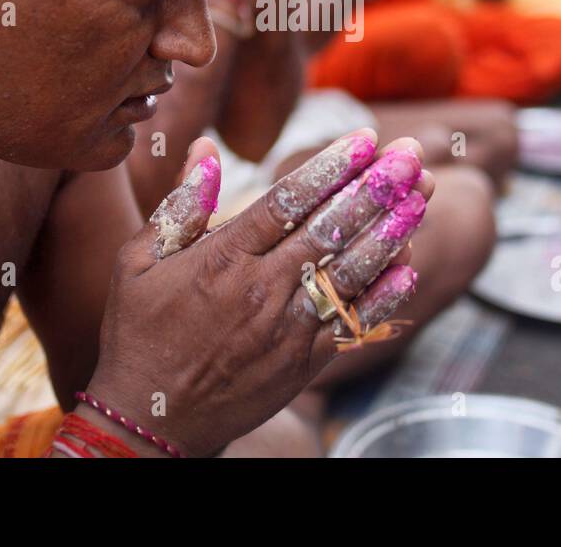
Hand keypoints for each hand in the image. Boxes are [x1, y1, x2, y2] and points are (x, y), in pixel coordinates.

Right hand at [87, 131, 430, 456]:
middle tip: (411, 157)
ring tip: (423, 196)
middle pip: (331, 229)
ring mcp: (287, 328)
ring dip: (391, 231)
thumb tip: (205, 148)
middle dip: (376, 188)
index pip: (288, 200)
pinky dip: (384, 295)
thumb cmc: (139, 333)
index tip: (365, 138)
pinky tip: (410, 265)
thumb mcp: (138, 261)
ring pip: (351, 272)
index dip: (331, 166)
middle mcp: (261, 289)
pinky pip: (352, 323)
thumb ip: (180, 204)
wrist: (151, 421)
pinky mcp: (303, 363)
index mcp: (223, 258)